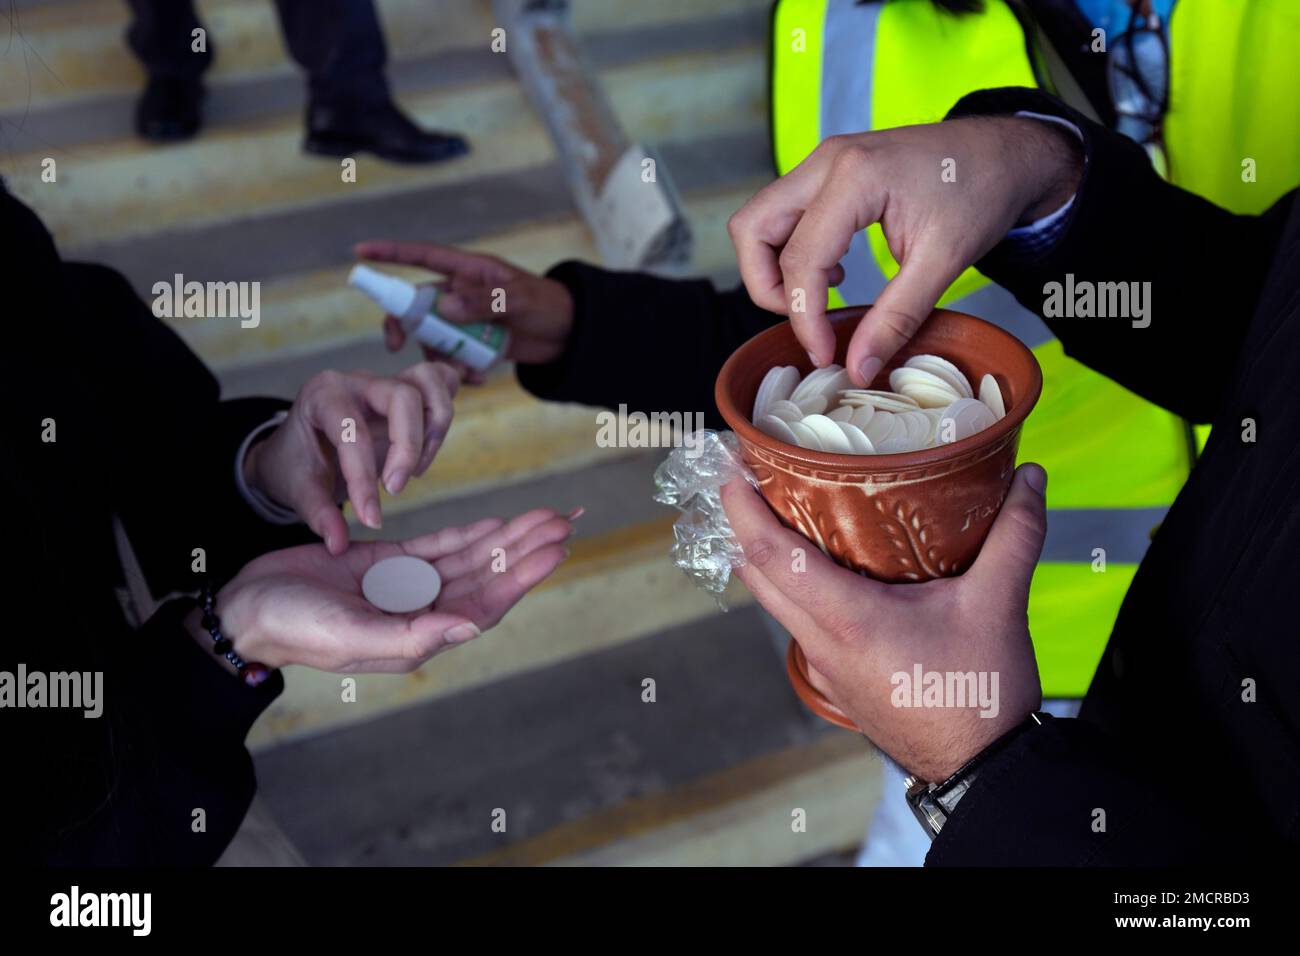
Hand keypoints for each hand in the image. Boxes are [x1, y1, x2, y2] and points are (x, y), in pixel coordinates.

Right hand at [196, 507, 575, 672]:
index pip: (487, 602)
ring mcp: (405, 587)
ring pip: (469, 558)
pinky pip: (438, 547)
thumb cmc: (296, 630)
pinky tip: (494, 522)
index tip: (556, 548)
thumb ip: (412, 636)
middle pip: (488, 576)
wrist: (249, 610)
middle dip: (526, 548)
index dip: (523, 575)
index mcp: (420, 635)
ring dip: (505, 537)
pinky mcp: (386, 564)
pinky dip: (467, 534)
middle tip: (565, 520)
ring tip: (543, 515)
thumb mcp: (352, 637)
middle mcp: (421, 611)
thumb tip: (469, 625)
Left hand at [245, 362, 460, 552]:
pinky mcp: (406, 389)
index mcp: (322, 396)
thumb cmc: (298, 465)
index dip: (364, 479)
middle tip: (395, 490)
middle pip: (403, 397)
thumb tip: (339, 544)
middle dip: (407, 448)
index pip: (354, 432)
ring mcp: (385, 382)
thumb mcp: (299, 491)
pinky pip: (440, 383)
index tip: (371, 519)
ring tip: (414, 471)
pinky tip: (425, 449)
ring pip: (429, 383)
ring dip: (432, 432)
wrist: (299, 448)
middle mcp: (357, 382)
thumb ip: (319, 515)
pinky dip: (441, 413)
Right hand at [354, 240, 574, 377]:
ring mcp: (464, 320)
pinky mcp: (472, 345)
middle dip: (405, 326)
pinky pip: (451, 358)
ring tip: (464, 373)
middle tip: (397, 346)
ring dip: (439, 358)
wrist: (570, 336)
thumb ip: (482, 302)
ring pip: (432, 338)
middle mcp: (460, 293)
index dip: (390, 253)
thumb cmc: (549, 305)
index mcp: (468, 271)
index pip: (423, 256)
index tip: (360, 252)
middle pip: (417, 306)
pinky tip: (477, 380)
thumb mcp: (518, 301)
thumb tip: (443, 307)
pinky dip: (458, 372)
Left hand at [722, 464, 1049, 781]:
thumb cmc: (981, 695)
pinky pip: (803, 626)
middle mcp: (822, 643)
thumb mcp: (999, 605)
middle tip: (745, 477)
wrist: (983, 773)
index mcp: (846, 619)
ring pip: (778, 604)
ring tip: (782, 512)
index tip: (729, 470)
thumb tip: (1030, 478)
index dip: (743, 509)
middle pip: (758, 577)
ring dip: (769, 560)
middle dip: (743, 525)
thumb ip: (1015, 535)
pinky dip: (799, 591)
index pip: (772, 557)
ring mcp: (826, 668)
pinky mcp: (840, 682)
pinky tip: (829, 572)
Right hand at [727, 116, 1082, 383]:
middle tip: (804, 322)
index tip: (825, 354)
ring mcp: (823, 161)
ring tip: (815, 300)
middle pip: (752, 228)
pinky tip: (833, 274)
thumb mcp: (944, 262)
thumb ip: (897, 318)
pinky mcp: (828, 171)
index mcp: (855, 177)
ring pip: (759, 219)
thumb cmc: (981, 193)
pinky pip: (783, 213)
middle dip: (765, 286)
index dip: (803, 316)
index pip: (800, 259)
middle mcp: (827, 161)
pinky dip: (790, 251)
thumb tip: (858, 368)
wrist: (1005, 152)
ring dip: (771, 267)